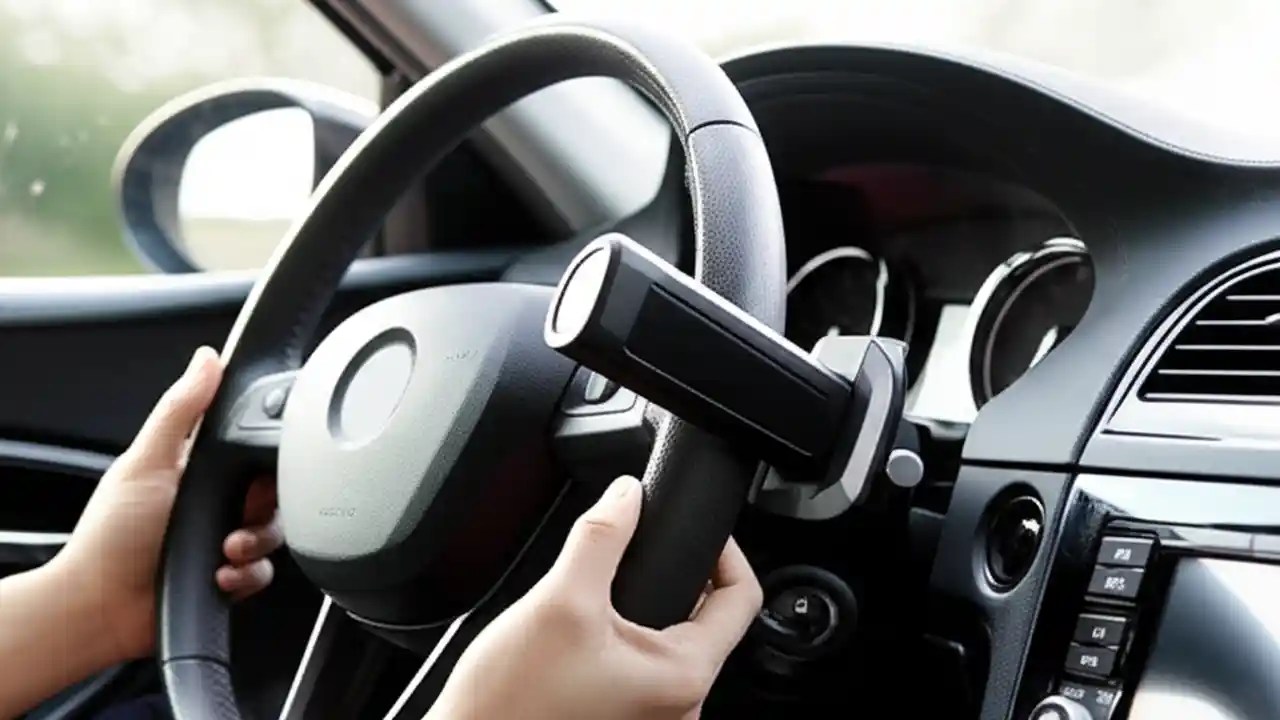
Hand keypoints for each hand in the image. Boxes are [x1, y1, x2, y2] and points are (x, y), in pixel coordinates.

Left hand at [47, 346, 282, 661]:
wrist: (103, 607)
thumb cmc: (112, 535)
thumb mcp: (147, 461)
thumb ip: (181, 410)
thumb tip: (207, 359)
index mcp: (200, 469)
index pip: (253, 451)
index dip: (266, 458)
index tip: (260, 470)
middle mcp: (215, 503)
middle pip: (274, 494)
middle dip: (264, 509)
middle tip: (240, 516)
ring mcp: (224, 540)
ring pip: (274, 534)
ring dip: (255, 544)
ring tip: (226, 551)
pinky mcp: (231, 576)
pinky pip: (264, 571)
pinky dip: (247, 575)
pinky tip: (222, 575)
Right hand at [429, 476, 762, 719]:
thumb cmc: (511, 702)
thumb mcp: (560, 600)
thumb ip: (601, 538)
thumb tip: (626, 494)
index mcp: (683, 677)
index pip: (742, 599)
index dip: (724, 551)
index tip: (693, 529)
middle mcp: (678, 705)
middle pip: (707, 617)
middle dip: (675, 574)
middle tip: (636, 550)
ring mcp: (651, 714)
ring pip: (670, 637)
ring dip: (646, 603)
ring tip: (604, 588)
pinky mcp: (623, 713)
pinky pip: (643, 660)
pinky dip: (626, 631)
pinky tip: (589, 625)